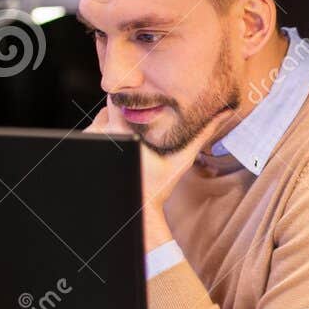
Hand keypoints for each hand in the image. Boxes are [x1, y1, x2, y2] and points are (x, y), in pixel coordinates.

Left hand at [88, 102, 235, 248]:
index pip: (117, 98)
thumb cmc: (158, 186)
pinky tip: (118, 155)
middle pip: (108, 109)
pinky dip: (104, 140)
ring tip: (129, 145)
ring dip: (112, 128)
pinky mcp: (83, 151)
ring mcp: (89, 143)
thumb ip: (201, 133)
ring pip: (99, 122)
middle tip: (138, 130)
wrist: (137, 210)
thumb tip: (225, 113)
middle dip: (123, 115)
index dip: (129, 98)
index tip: (140, 108)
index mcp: (123, 131)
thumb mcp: (182, 158)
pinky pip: (92, 136)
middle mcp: (101, 135)